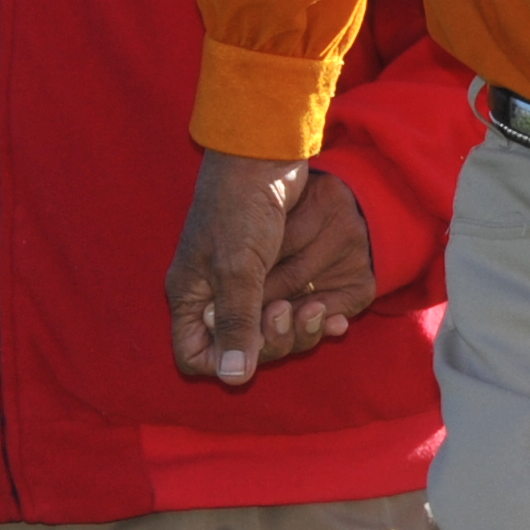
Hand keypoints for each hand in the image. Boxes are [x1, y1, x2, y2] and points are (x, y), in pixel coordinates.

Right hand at [168, 151, 352, 385]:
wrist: (266, 152)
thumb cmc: (242, 204)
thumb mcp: (238, 267)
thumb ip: (236, 321)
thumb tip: (234, 378)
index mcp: (193, 295)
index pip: (195, 355)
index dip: (222, 363)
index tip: (251, 352)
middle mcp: (217, 295)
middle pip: (242, 349)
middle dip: (272, 342)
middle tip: (291, 312)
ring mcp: (249, 284)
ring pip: (272, 333)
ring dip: (298, 331)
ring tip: (318, 311)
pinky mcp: (279, 273)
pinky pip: (295, 311)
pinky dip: (315, 319)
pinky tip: (336, 319)